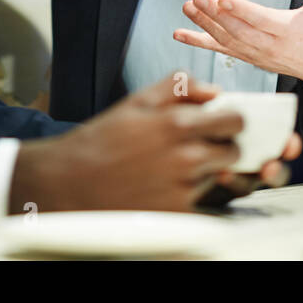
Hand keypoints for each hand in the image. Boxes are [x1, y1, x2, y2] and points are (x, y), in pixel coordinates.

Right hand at [7, 76, 295, 213]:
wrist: (68, 184)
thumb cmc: (101, 141)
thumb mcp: (136, 101)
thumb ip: (180, 86)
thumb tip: (215, 91)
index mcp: (177, 124)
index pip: (235, 121)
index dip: (229, 121)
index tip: (219, 124)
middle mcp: (186, 157)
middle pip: (233, 151)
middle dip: (220, 147)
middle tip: (196, 147)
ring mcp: (182, 189)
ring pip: (218, 176)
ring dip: (205, 171)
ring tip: (172, 167)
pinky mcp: (176, 215)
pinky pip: (200, 200)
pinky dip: (189, 193)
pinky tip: (163, 186)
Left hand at [174, 0, 302, 85]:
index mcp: (287, 31)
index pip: (261, 20)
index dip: (241, 10)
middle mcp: (268, 45)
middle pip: (237, 30)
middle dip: (215, 14)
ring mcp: (255, 53)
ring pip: (225, 39)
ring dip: (204, 24)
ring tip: (188, 6)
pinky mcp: (246, 56)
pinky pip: (220, 49)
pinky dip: (199, 42)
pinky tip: (180, 33)